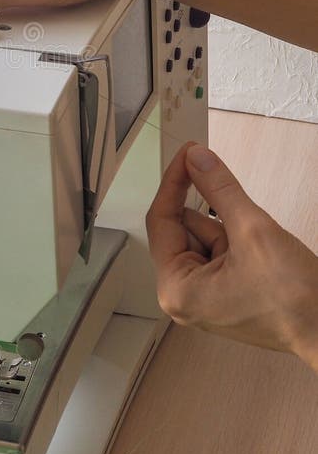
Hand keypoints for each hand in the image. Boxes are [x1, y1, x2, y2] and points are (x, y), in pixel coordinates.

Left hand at [146, 143, 317, 369]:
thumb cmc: (292, 298)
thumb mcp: (251, 229)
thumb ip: (219, 189)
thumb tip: (197, 159)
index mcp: (177, 289)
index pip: (161, 221)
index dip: (174, 183)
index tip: (187, 155)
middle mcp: (183, 295)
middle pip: (181, 229)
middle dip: (208, 209)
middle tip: (222, 182)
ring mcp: (203, 295)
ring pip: (203, 237)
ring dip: (226, 225)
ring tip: (255, 240)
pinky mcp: (223, 291)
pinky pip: (218, 250)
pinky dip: (234, 237)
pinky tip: (258, 246)